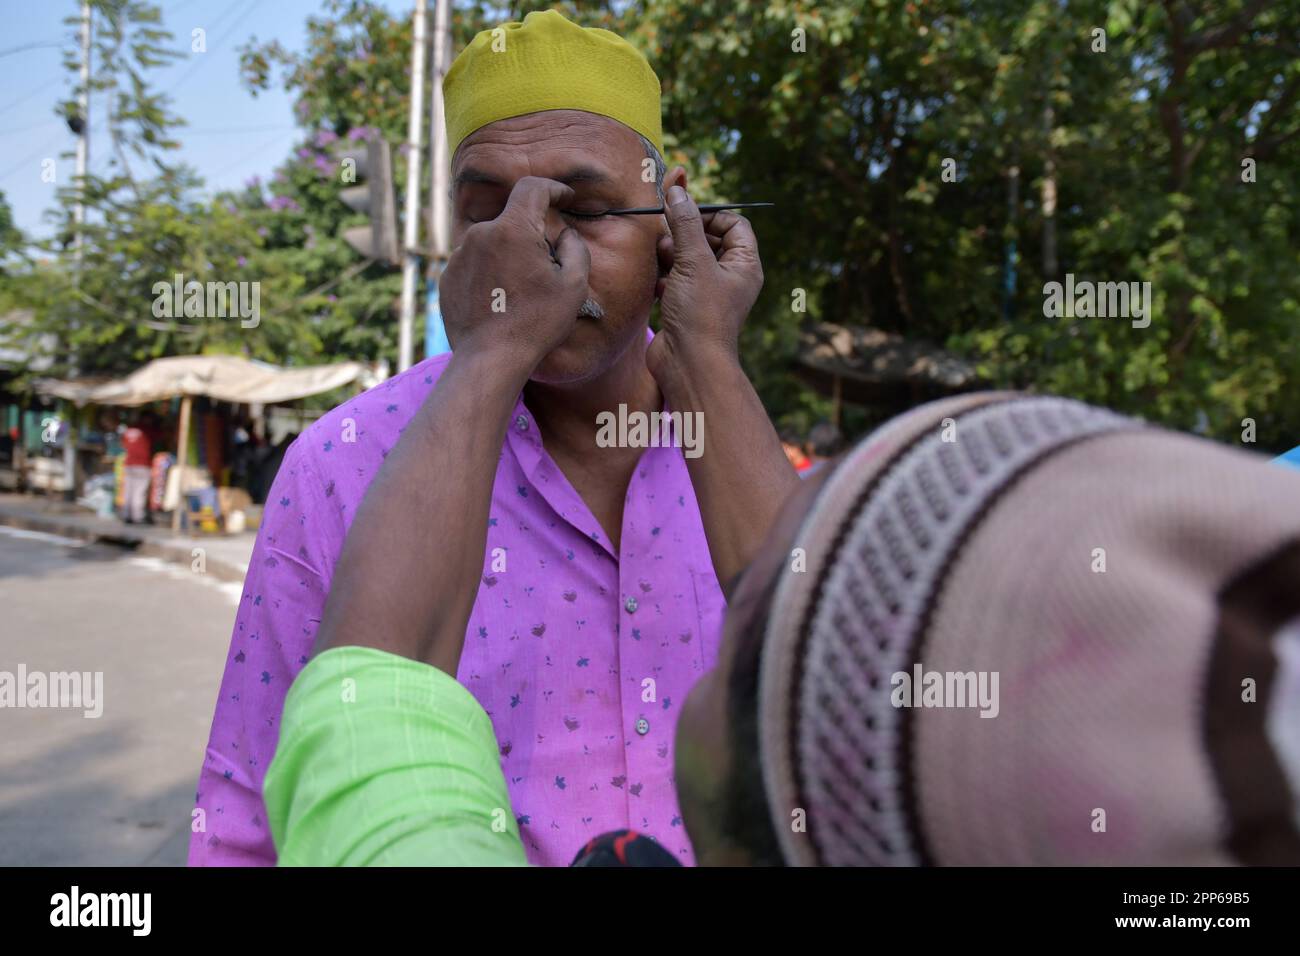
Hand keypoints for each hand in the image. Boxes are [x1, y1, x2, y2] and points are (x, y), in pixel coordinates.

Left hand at [440, 176, 591, 377]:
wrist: (490, 359)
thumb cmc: (536, 323)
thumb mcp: (573, 286)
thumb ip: (575, 248)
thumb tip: (565, 234)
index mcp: (512, 229)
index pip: (532, 188)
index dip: (552, 188)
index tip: (564, 197)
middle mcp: (480, 234)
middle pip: (513, 221)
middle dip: (532, 237)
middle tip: (547, 271)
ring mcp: (459, 255)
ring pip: (493, 243)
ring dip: (509, 257)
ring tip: (520, 293)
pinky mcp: (447, 276)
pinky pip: (475, 264)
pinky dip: (490, 274)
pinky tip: (500, 302)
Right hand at [646, 183, 763, 385]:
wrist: (688, 364)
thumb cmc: (701, 314)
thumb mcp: (694, 261)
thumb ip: (685, 224)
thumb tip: (677, 192)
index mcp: (744, 265)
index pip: (734, 224)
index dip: (710, 214)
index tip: (686, 214)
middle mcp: (730, 277)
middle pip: (708, 238)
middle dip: (685, 233)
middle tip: (667, 236)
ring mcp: (707, 292)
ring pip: (688, 258)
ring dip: (671, 253)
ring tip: (661, 258)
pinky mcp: (687, 305)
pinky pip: (675, 278)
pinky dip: (664, 275)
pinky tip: (657, 281)